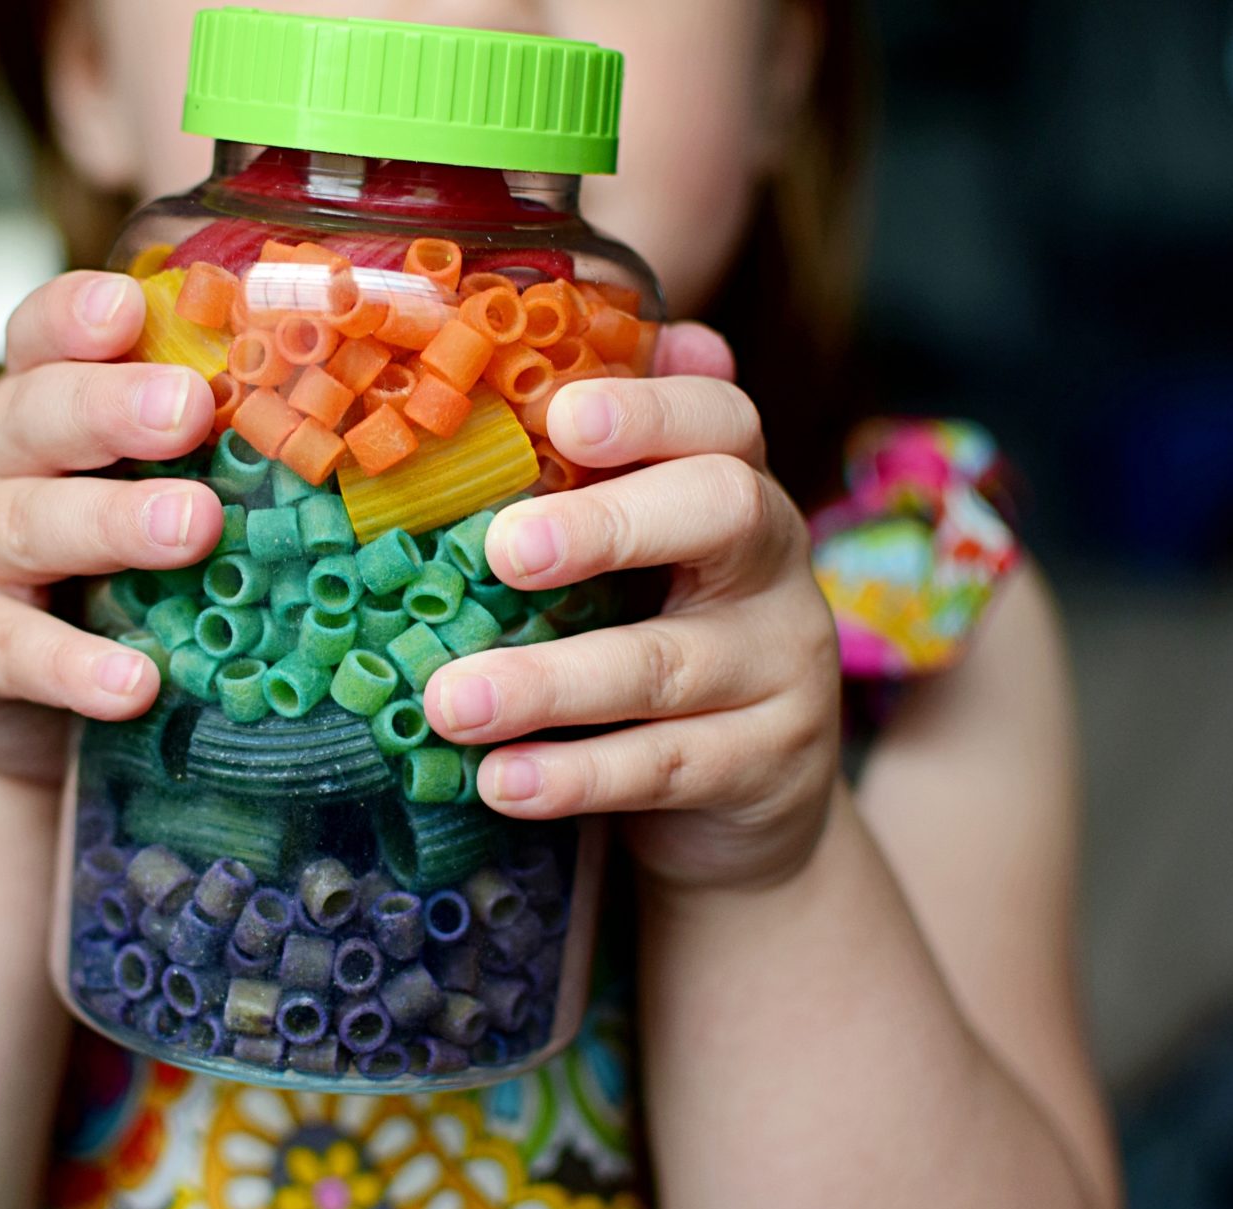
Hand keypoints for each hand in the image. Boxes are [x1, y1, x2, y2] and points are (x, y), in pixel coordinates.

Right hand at [0, 271, 220, 781]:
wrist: (8, 696)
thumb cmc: (103, 565)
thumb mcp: (138, 486)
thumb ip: (205, 449)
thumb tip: (348, 421)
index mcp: (40, 401)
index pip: (42, 335)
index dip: (76, 315)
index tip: (130, 310)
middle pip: (38, 415)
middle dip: (113, 408)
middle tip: (190, 409)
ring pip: (30, 524)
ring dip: (114, 523)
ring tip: (193, 527)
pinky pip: (16, 651)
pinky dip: (75, 667)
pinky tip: (134, 682)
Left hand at [420, 324, 840, 891]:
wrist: (747, 796)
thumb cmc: (651, 639)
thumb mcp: (629, 563)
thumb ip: (578, 488)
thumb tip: (487, 389)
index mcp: (733, 487)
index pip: (719, 420)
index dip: (649, 409)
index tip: (564, 416)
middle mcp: (773, 564)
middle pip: (723, 510)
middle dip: (609, 524)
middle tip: (503, 549)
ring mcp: (781, 667)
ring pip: (668, 663)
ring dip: (549, 683)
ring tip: (452, 702)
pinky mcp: (767, 765)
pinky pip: (664, 766)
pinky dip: (576, 776)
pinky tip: (500, 782)